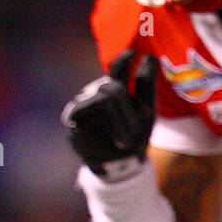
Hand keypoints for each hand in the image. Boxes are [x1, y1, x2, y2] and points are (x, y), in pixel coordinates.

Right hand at [62, 50, 156, 180]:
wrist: (120, 167)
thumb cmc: (133, 138)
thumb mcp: (146, 111)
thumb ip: (146, 85)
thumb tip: (149, 56)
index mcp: (112, 91)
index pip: (116, 70)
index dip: (123, 61)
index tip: (133, 54)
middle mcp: (94, 94)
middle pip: (112, 86)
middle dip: (128, 111)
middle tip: (135, 135)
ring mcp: (82, 104)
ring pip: (106, 97)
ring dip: (123, 121)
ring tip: (126, 142)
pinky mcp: (73, 115)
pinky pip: (97, 108)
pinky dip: (114, 124)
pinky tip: (119, 140)